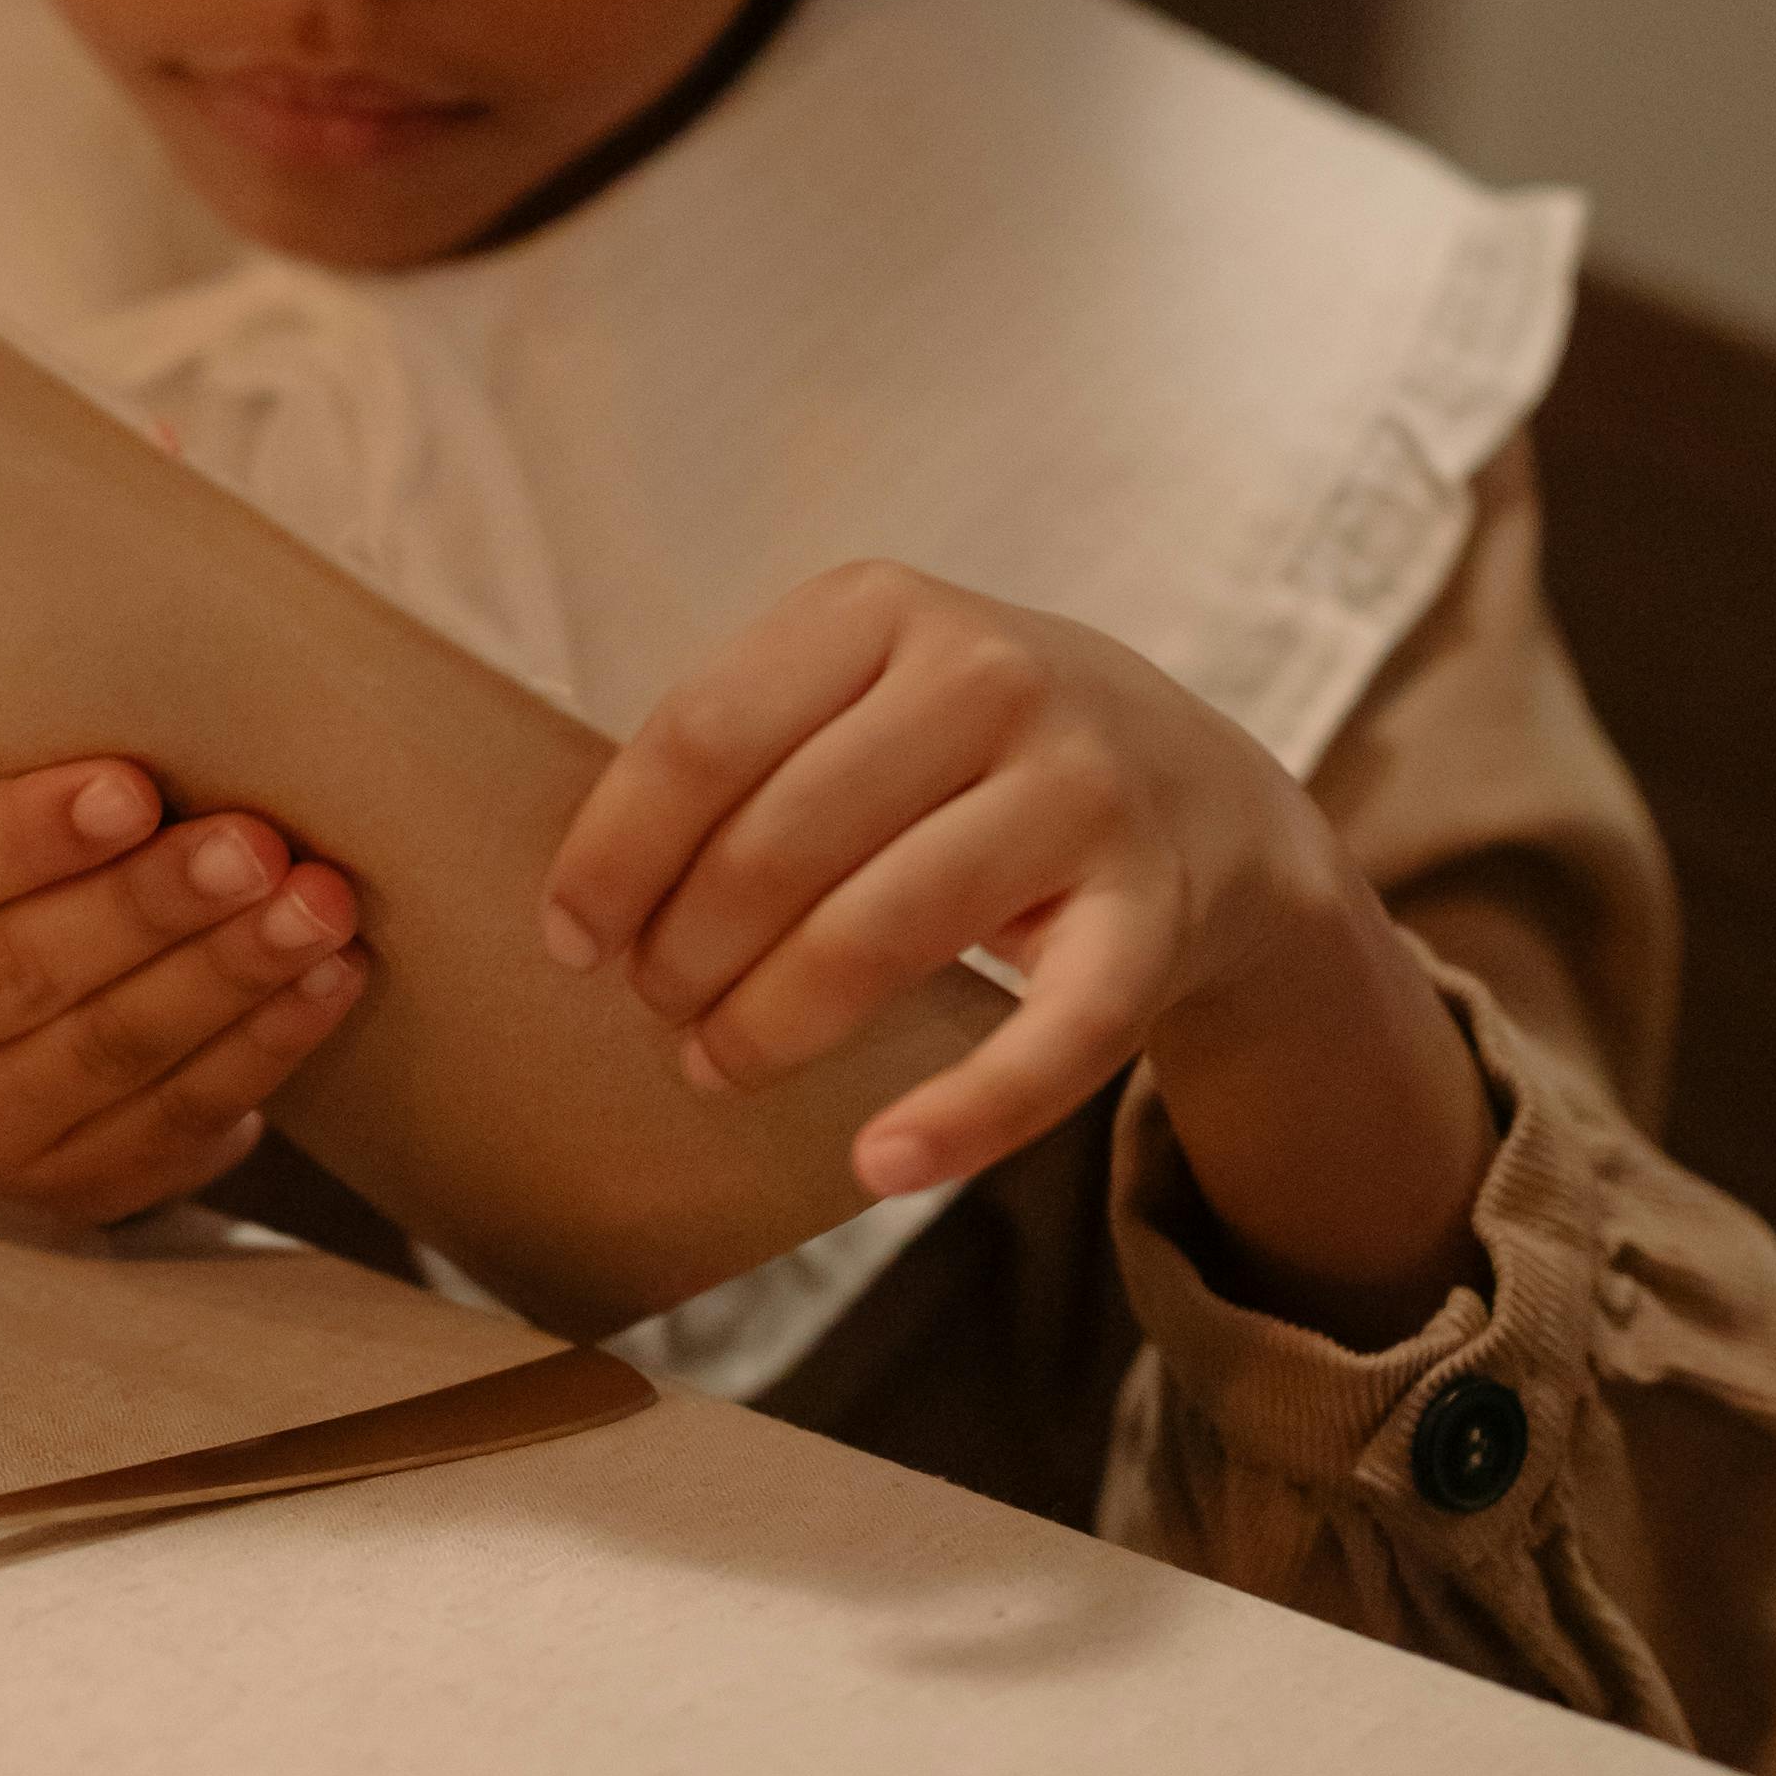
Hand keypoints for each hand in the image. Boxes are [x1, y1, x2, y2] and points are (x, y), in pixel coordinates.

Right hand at [0, 759, 369, 1222]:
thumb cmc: (4, 871)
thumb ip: (41, 790)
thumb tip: (181, 743)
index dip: (33, 834)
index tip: (135, 788)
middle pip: (24, 971)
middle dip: (153, 905)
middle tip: (257, 848)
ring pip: (108, 1051)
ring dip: (226, 975)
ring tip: (315, 910)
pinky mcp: (64, 1192)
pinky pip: (174, 1118)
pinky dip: (262, 1046)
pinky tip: (325, 982)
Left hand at [539, 564, 1490, 1334]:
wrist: (1205, 791)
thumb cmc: (972, 752)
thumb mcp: (865, 691)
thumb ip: (744, 756)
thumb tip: (589, 912)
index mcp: (884, 608)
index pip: (702, 737)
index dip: (614, 855)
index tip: (570, 940)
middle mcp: (993, 677)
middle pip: (776, 847)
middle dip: (683, 957)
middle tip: (660, 1013)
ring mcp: (1084, 792)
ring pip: (877, 937)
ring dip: (770, 1029)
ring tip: (717, 1068)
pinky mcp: (1154, 914)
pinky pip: (1047, 1039)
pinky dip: (958, 1120)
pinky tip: (877, 1166)